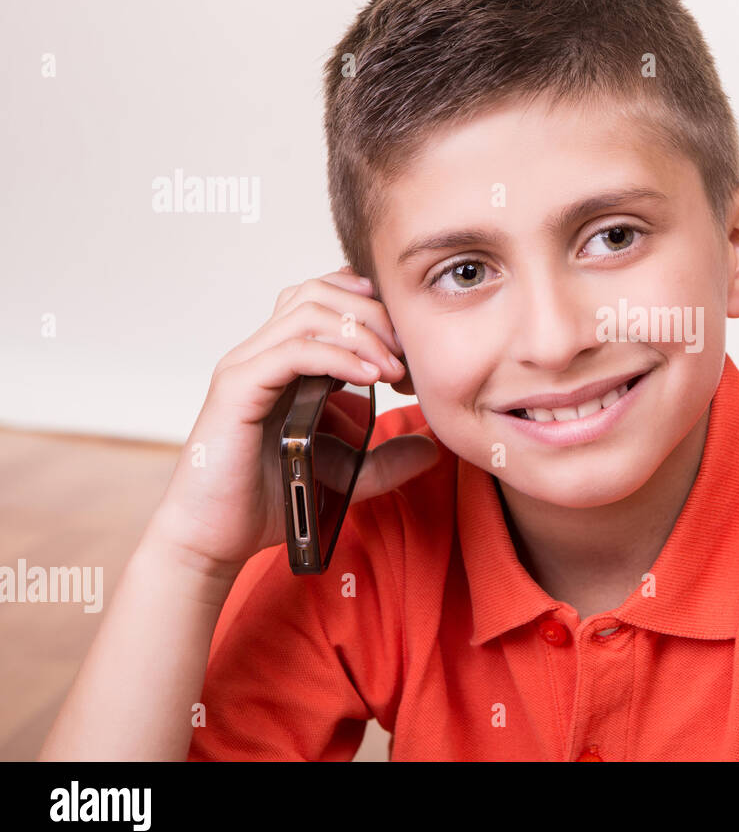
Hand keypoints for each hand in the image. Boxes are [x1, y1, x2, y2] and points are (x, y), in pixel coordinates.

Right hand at [151, 265, 438, 575]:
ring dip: (363, 332)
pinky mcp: (237, 389)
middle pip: (321, 291)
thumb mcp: (345, 477)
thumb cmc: (268, 501)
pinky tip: (370, 379)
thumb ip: (385, 460)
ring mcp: (246, 367)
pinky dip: (338, 357)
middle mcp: (262, 353)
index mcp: (283, 361)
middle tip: (407, 354)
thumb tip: (431, 447)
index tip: (410, 346)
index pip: (327, 297)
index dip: (374, 308)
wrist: (214, 540)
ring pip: (308, 310)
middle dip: (375, 313)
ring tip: (394, 369)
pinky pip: (292, 351)